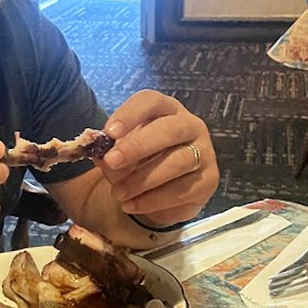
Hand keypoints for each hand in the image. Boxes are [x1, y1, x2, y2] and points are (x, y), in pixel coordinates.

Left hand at [96, 90, 218, 226]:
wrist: (160, 194)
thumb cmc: (139, 162)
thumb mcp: (120, 153)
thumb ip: (110, 150)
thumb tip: (98, 152)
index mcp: (166, 110)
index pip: (151, 102)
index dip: (130, 114)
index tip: (109, 132)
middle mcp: (190, 126)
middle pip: (169, 129)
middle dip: (138, 146)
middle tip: (111, 161)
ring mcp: (204, 152)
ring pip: (178, 161)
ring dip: (143, 179)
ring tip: (118, 193)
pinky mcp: (209, 180)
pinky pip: (183, 190)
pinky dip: (153, 200)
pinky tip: (132, 205)